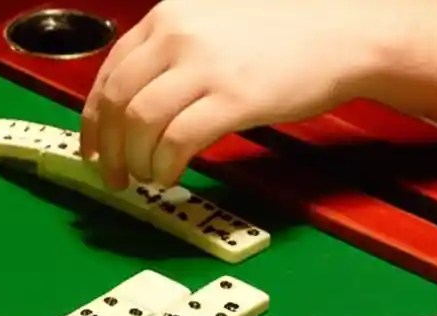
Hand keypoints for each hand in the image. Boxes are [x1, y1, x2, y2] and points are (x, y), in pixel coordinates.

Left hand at [79, 0, 403, 189]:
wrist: (344, 33)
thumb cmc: (284, 35)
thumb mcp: (213, 24)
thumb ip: (172, 54)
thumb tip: (132, 106)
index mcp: (168, 17)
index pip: (109, 71)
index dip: (92, 119)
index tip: (92, 148)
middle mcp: (178, 35)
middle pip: (116, 100)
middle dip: (107, 147)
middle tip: (113, 175)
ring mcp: (204, 66)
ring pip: (139, 122)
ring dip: (135, 160)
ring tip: (147, 177)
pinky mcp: (233, 98)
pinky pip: (177, 141)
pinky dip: (164, 165)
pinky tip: (171, 175)